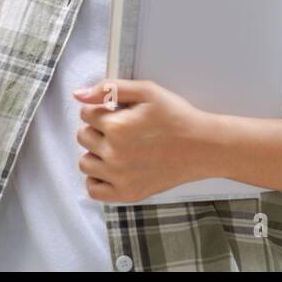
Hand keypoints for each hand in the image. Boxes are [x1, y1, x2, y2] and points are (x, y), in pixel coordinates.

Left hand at [71, 79, 213, 202]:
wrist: (203, 147)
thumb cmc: (177, 117)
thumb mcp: (147, 91)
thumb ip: (110, 88)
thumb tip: (78, 95)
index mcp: (116, 127)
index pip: (85, 113)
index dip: (101, 108)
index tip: (119, 112)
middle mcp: (114, 155)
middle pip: (82, 136)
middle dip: (97, 129)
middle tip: (122, 128)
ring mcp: (119, 178)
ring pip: (85, 163)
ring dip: (96, 153)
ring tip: (118, 147)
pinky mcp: (127, 194)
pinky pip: (94, 189)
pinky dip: (98, 179)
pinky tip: (113, 167)